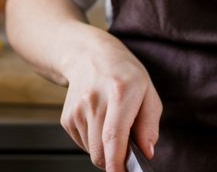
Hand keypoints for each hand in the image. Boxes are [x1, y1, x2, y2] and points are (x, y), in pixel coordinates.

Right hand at [59, 29, 162, 171]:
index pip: (114, 135)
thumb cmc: (123, 72)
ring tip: (113, 123)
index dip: (117, 161)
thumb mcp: (147, 90)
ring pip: (92, 151)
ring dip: (105, 149)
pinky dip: (94, 141)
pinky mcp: (67, 119)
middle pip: (101, 151)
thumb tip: (147, 151)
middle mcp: (94, 101)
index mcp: (119, 91)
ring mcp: (77, 110)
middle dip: (115, 160)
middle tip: (128, 146)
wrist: (89, 55)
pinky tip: (100, 120)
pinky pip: (83, 144)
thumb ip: (150, 123)